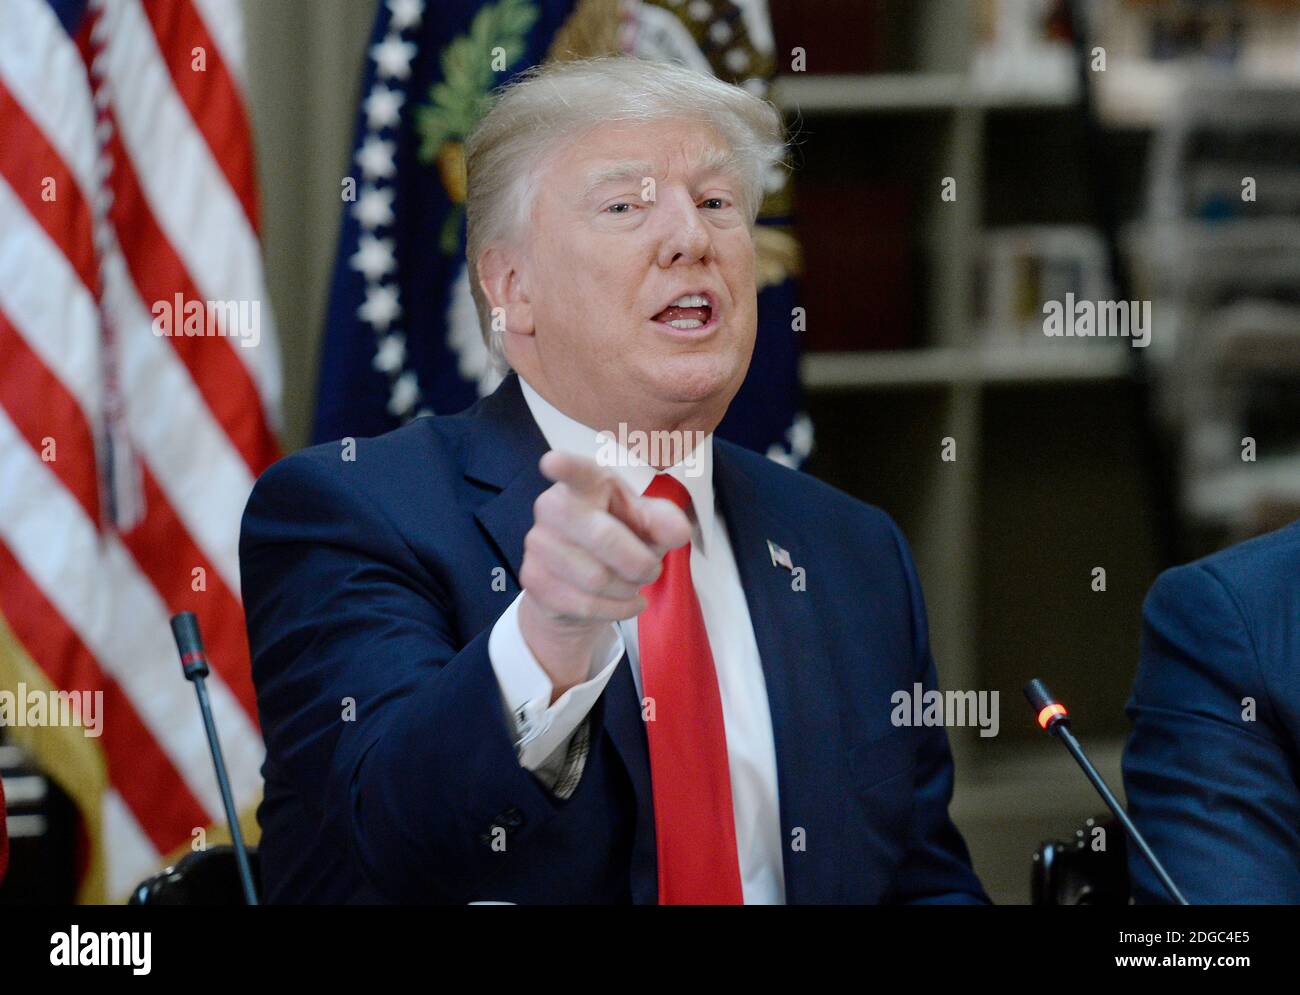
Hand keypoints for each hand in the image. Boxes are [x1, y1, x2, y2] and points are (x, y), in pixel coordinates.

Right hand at [518, 450, 690, 700]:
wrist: (578, 586)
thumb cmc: (618, 539)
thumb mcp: (646, 525)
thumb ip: (664, 522)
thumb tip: (680, 532)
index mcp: (584, 484)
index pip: (576, 473)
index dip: (566, 467)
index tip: (553, 462)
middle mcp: (553, 506)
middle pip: (603, 539)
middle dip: (639, 563)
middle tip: (651, 570)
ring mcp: (538, 543)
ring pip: (597, 579)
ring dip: (628, 589)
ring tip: (632, 584)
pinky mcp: (533, 579)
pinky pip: (586, 605)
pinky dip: (617, 610)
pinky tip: (624, 603)